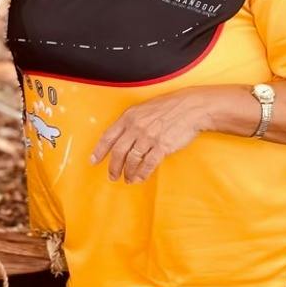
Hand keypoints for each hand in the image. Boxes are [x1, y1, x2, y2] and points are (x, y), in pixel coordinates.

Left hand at [90, 91, 211, 184]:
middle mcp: (136, 127)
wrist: (191, 107)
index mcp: (129, 117)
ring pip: (132, 160)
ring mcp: (149, 137)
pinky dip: (142, 173)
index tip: (93, 161)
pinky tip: (139, 178)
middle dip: (113, 167)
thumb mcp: (143, 109)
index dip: (99, 150)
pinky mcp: (162, 146)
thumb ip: (131, 121)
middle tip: (112, 176)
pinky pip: (148, 164)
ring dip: (127, 172)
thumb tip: (120, 137)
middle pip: (118, 152)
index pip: (108, 136)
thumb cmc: (168, 107)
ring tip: (127, 179)